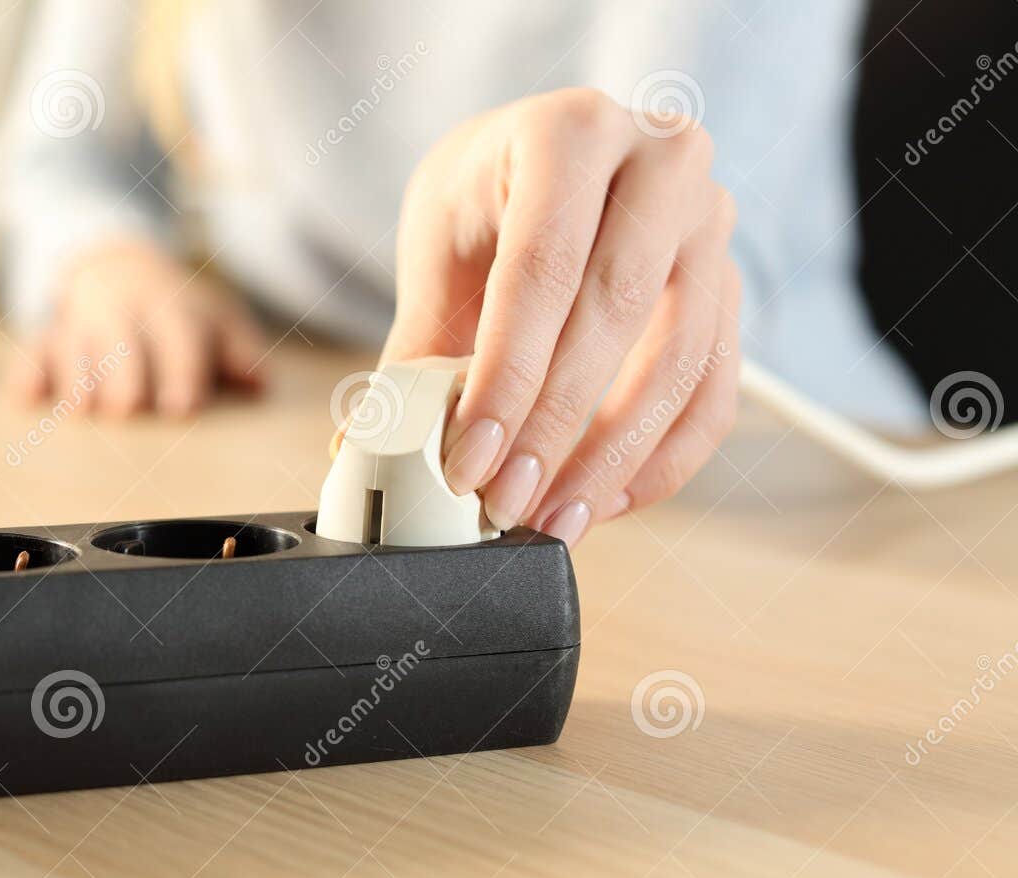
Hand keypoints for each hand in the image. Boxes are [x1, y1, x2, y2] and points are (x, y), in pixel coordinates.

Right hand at [6, 237, 268, 417]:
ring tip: (79, 411)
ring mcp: (83, 323)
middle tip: (127, 409)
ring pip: (75, 346)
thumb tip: (261, 381)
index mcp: (171, 310)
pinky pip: (34, 350)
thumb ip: (239, 349)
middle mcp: (124, 314)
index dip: (182, 372)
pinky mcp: (50, 335)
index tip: (183, 408)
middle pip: (123, 344)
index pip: (180, 340)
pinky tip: (25, 399)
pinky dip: (28, 373)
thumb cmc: (177, 310)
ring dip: (76, 376)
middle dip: (125, 375)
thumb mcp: (214, 317)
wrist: (118, 261)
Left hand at [381, 87, 739, 545]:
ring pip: (681, 359)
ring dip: (614, 457)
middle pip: (617, 310)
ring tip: (554, 518)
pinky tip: (603, 501)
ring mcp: (710, 224)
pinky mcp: (731, 288)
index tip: (471, 460)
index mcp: (570, 133)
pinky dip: (661, 460)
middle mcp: (660, 161)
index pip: (543, 267)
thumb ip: (415, 351)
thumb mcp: (440, 252)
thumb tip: (371, 453)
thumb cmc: (487, 205)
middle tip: (506, 501)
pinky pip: (714, 392)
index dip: (507, 376)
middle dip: (556, 425)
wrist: (549, 166)